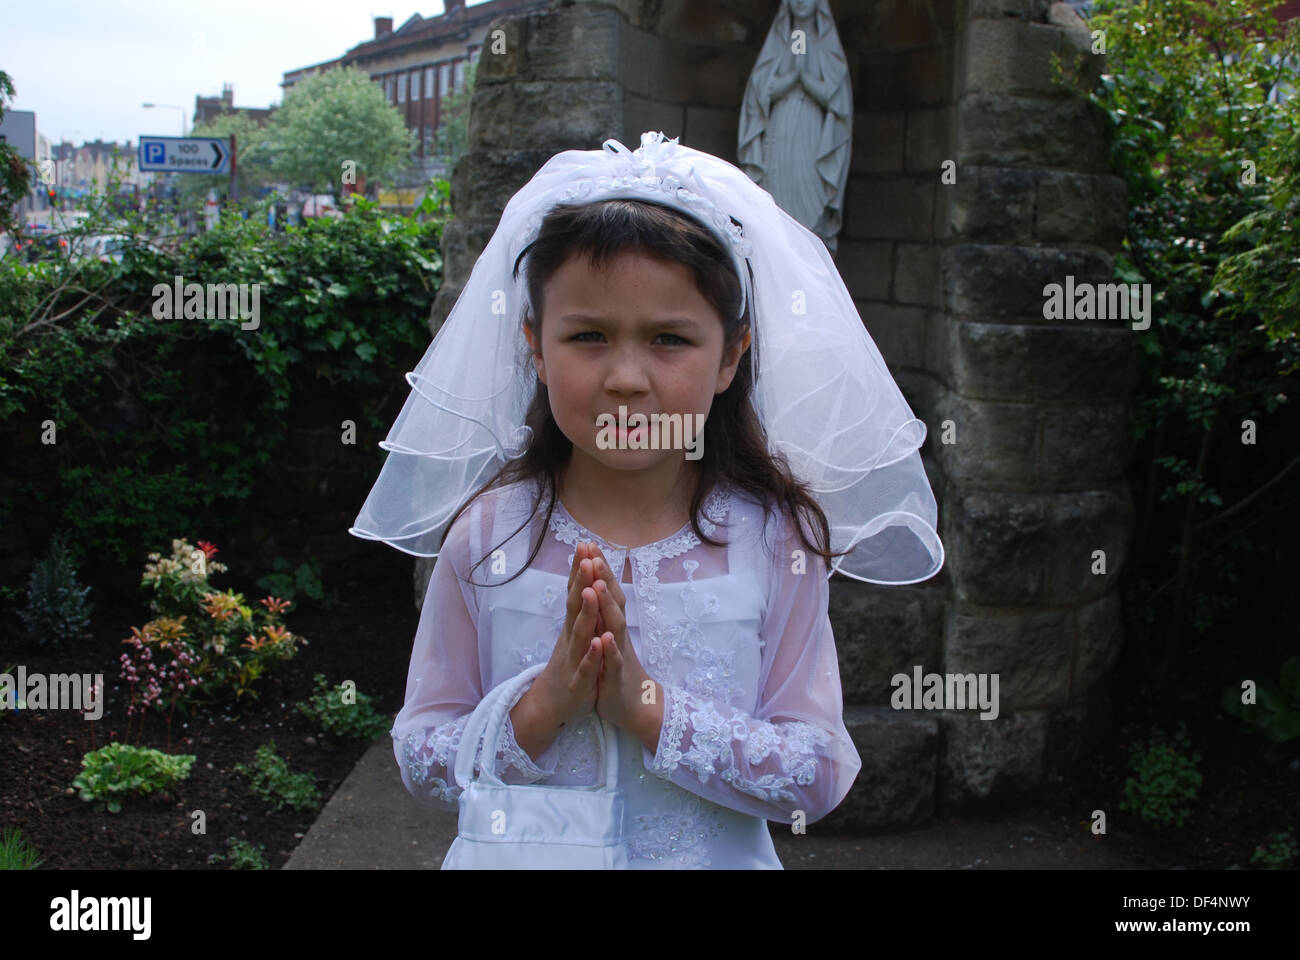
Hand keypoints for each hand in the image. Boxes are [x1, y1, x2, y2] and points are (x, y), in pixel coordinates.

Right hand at [531, 541, 605, 728]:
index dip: (580, 570)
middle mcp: (570, 638)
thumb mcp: (574, 636)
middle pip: (575, 606)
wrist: (551, 707)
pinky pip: (586, 667)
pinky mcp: (579, 682)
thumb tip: (581, 582)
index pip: (576, 592)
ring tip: (589, 591)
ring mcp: (573, 659)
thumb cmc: (569, 667)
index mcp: (573, 627)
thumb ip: (579, 611)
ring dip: (585, 612)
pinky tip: (598, 643)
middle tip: (585, 556)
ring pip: (580, 633)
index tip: (585, 544)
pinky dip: (592, 655)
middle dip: (581, 581)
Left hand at [589, 554, 654, 737]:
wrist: (634, 705)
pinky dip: (608, 650)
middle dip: (604, 577)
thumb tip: (597, 586)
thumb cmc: (615, 669)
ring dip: (607, 606)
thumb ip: (603, 613)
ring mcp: (618, 654)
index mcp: (611, 624)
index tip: (588, 544)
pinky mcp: (616, 677)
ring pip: (614, 626)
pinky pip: (613, 662)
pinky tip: (602, 639)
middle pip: (612, 601)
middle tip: (594, 553)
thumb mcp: (606, 637)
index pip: (605, 591)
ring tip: (599, 587)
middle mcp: (617, 634)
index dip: (598, 569)